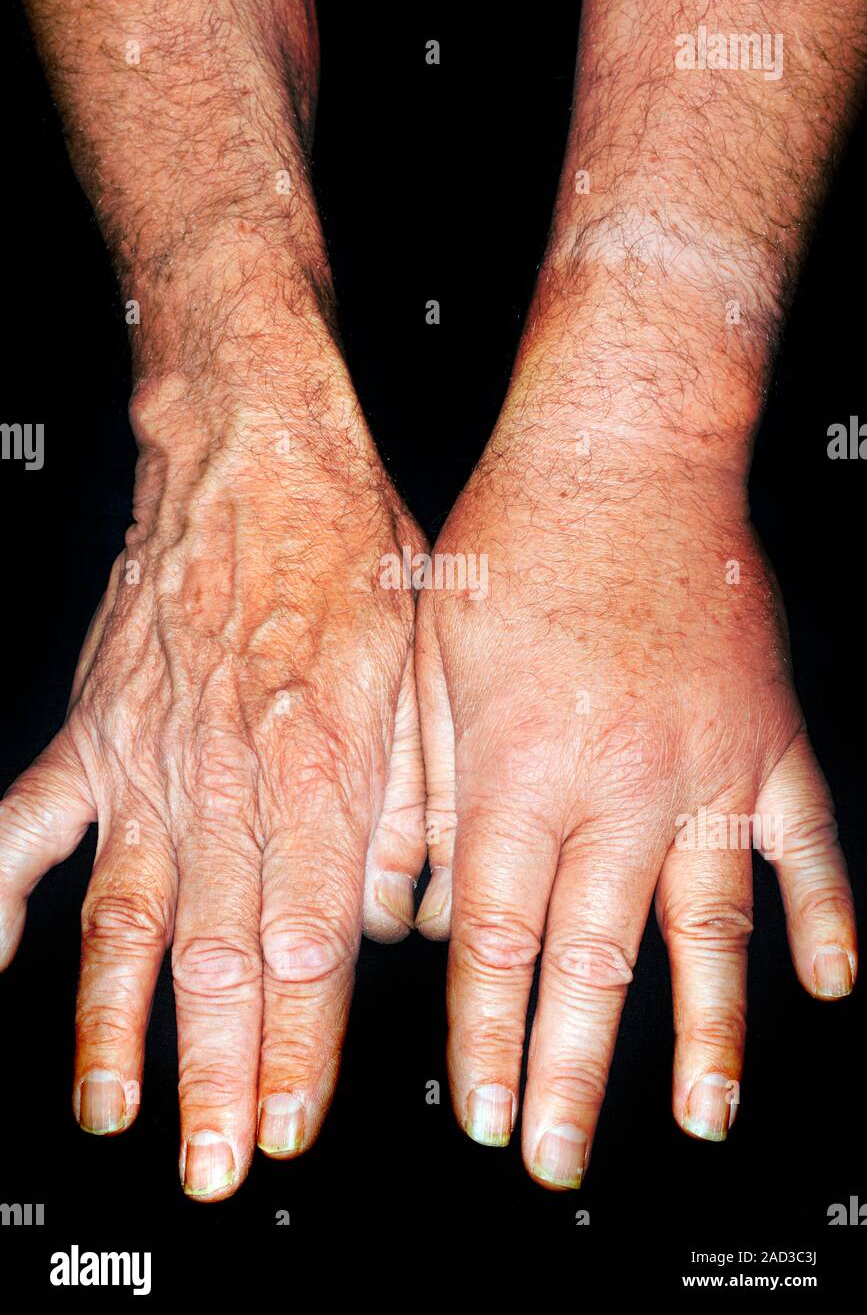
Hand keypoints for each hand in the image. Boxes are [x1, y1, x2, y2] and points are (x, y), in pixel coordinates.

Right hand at [0, 336, 425, 1199]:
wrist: (254, 455)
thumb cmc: (350, 547)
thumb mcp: (429, 664)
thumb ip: (414, 802)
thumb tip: (397, 912)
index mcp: (318, 768)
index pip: (310, 944)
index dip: (304, 1045)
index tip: (298, 1122)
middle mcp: (222, 780)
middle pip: (217, 956)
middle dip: (220, 1074)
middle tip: (217, 1163)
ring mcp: (142, 761)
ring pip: (124, 916)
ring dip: (114, 1024)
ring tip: (112, 1111)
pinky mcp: (90, 730)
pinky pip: (26, 826)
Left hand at [416, 418, 854, 1188]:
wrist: (620, 454)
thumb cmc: (510, 544)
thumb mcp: (430, 659)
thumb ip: (426, 790)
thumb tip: (414, 900)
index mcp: (518, 765)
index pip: (498, 937)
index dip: (487, 1034)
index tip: (484, 1111)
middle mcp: (616, 782)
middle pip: (592, 958)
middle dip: (570, 1068)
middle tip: (558, 1152)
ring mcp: (706, 765)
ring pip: (706, 926)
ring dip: (706, 1031)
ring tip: (703, 1116)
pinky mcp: (769, 735)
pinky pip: (807, 843)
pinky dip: (825, 916)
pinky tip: (831, 983)